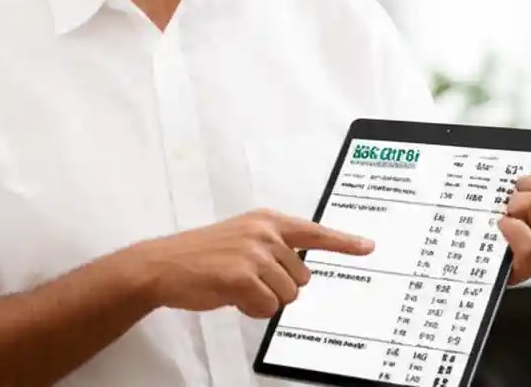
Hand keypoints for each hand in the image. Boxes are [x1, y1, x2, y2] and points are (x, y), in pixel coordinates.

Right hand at [122, 208, 374, 318]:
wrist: (162, 265)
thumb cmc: (199, 257)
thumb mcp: (239, 239)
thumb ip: (270, 248)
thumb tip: (299, 272)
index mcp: (265, 221)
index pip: (314, 232)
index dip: (344, 242)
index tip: (368, 246)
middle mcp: (264, 233)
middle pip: (301, 278)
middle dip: (277, 287)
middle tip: (245, 280)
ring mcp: (254, 253)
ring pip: (287, 295)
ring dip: (264, 300)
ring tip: (234, 287)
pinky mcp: (242, 275)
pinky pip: (267, 307)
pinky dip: (251, 309)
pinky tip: (230, 297)